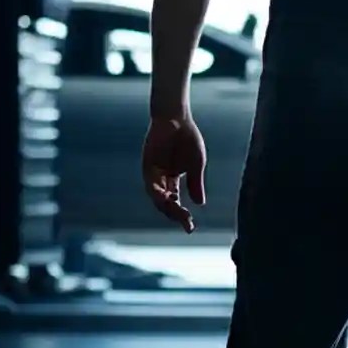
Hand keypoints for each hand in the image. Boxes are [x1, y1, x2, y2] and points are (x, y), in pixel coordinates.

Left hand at [141, 116, 206, 232]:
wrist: (176, 119)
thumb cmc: (187, 138)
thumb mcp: (196, 164)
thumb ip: (196, 183)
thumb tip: (200, 204)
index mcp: (173, 179)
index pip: (176, 203)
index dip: (182, 216)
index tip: (190, 228)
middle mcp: (161, 179)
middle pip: (166, 203)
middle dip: (176, 215)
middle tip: (187, 223)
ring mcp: (153, 173)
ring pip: (157, 198)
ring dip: (167, 207)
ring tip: (179, 214)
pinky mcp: (147, 166)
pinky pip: (151, 185)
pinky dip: (158, 194)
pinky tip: (167, 200)